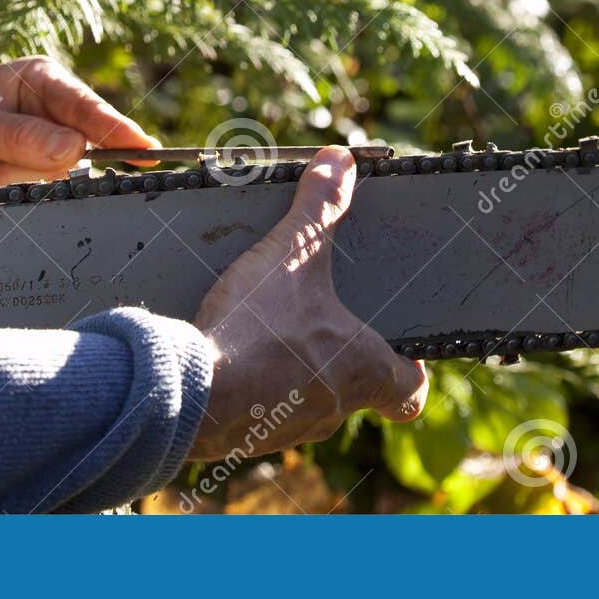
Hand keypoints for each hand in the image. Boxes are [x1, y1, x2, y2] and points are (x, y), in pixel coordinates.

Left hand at [0, 57, 157, 185]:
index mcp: (39, 79)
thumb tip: (75, 148)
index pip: (86, 107)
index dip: (117, 129)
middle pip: (75, 147)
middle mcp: (50, 108)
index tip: (146, 149)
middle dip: (33, 161)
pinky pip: (40, 189)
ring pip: (57, 173)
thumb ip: (19, 135)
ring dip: (15, 177)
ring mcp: (44, 142)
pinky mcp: (34, 171)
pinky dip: (10, 189)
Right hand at [189, 147, 427, 461]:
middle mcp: (334, 409)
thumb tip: (341, 160)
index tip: (397, 348)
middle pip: (356, 389)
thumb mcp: (292, 253)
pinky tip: (231, 351)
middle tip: (320, 317)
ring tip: (269, 327)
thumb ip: (320, 206)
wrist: (188, 392)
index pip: (411, 392)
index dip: (409, 369)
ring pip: (307, 402)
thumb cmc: (257, 329)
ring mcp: (289, 430)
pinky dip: (254, 386)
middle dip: (339, 353)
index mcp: (363, 371)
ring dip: (293, 369)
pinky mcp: (246, 438)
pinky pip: (262, 412)